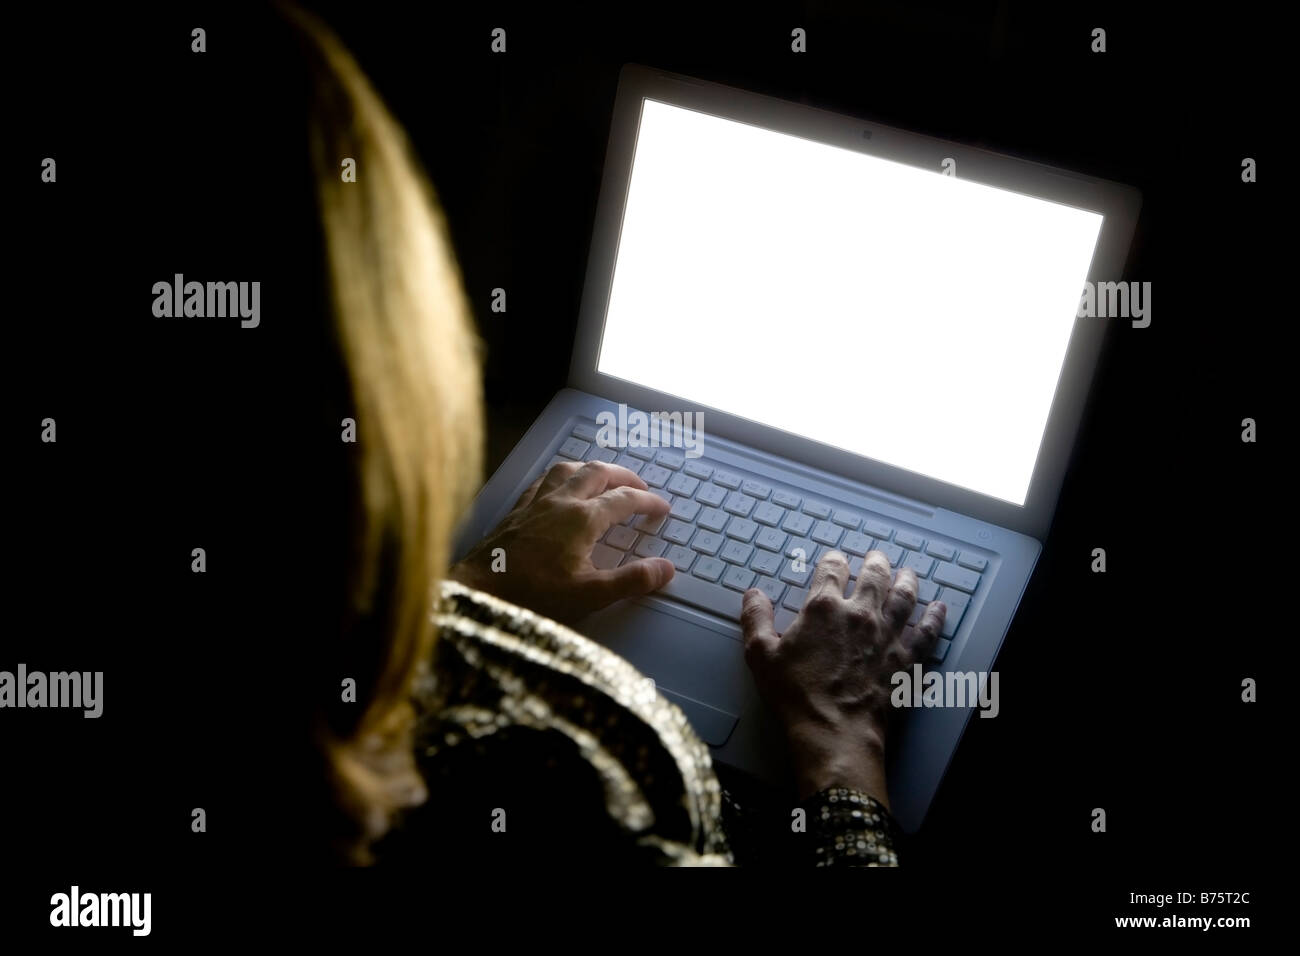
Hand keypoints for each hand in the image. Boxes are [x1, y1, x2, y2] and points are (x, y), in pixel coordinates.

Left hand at [448, 460, 674, 623]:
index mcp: (582, 519)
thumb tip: (665, 569)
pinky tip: (558, 488)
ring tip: (603, 479)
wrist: (480, 592)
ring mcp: (535, 503)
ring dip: (591, 470)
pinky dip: (559, 478)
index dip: (648, 502)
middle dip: (624, 476)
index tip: (661, 508)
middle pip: (598, 473)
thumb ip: (631, 581)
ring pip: (568, 469)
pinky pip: (542, 481)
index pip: (624, 500)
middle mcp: (560, 502)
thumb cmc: (532, 596)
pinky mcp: (516, 511)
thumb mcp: (590, 595)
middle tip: (639, 488)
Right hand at [740, 549, 945, 805]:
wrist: (834, 732)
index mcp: (824, 608)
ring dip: (907, 581)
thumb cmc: (796, 697)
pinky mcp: (906, 660)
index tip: (834, 560)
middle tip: (877, 558)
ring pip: (905, 597)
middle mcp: (860, 614)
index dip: (833, 561)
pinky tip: (940, 609)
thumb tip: (753, 595)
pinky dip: (935, 618)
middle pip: (874, 575)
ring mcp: (888, 636)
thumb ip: (756, 619)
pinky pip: (927, 633)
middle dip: (876, 562)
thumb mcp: (761, 655)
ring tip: (908, 573)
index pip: (832, 569)